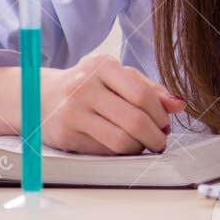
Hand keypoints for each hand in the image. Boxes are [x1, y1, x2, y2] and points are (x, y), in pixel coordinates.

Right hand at [0, 52, 187, 154]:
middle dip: (155, 135)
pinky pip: (104, 150)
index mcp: (102, 66)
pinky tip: (121, 146)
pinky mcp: (65, 136)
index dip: (160, 114)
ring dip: (139, 147)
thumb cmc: (89, 85)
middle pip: (134, 120)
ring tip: (143, 144)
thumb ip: (149, 88)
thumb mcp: (117, 77)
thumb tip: (179, 105)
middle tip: (160, 141)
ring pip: (120, 140)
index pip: (142, 94)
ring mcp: (72, 113)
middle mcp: (84, 87)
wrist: (39, 96)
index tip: (166, 123)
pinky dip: (120, 152)